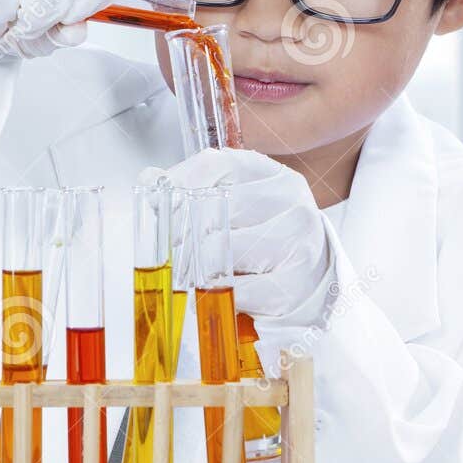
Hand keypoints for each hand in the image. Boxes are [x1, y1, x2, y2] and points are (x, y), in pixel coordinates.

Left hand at [150, 149, 335, 326]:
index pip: (217, 163)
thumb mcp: (242, 209)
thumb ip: (197, 191)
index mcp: (275, 176)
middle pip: (213, 211)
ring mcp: (298, 242)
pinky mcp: (294, 284)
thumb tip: (149, 178)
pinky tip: (223, 297)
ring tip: (199, 277)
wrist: (314, 287)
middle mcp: (291, 202)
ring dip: (199, 271)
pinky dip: (219, 298)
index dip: (180, 182)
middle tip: (173, 253)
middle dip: (182, 236)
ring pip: (221, 252)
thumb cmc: (269, 245)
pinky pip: (236, 291)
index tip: (159, 204)